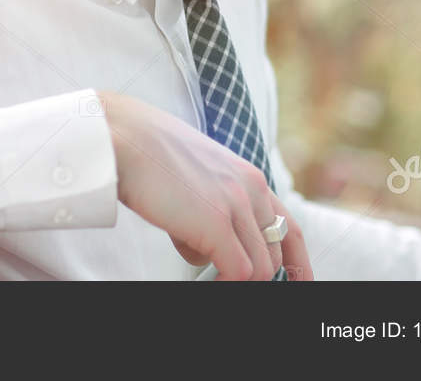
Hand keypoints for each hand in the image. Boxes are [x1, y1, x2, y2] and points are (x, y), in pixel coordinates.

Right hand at [97, 90, 312, 280]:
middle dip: (260, 277)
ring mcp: (236, 206)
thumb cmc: (146, 157)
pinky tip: (207, 280)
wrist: (122, 138)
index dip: (297, 262)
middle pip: (276, 254)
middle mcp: (250, 189)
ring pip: (262, 269)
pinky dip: (225, 284)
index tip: (298, 282)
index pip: (289, 229)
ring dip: (236, 280)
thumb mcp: (196, 177)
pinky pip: (240, 273)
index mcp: (248, 177)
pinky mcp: (216, 224)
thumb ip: (212, 206)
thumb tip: (205, 247)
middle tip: (232, 281)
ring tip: (209, 277)